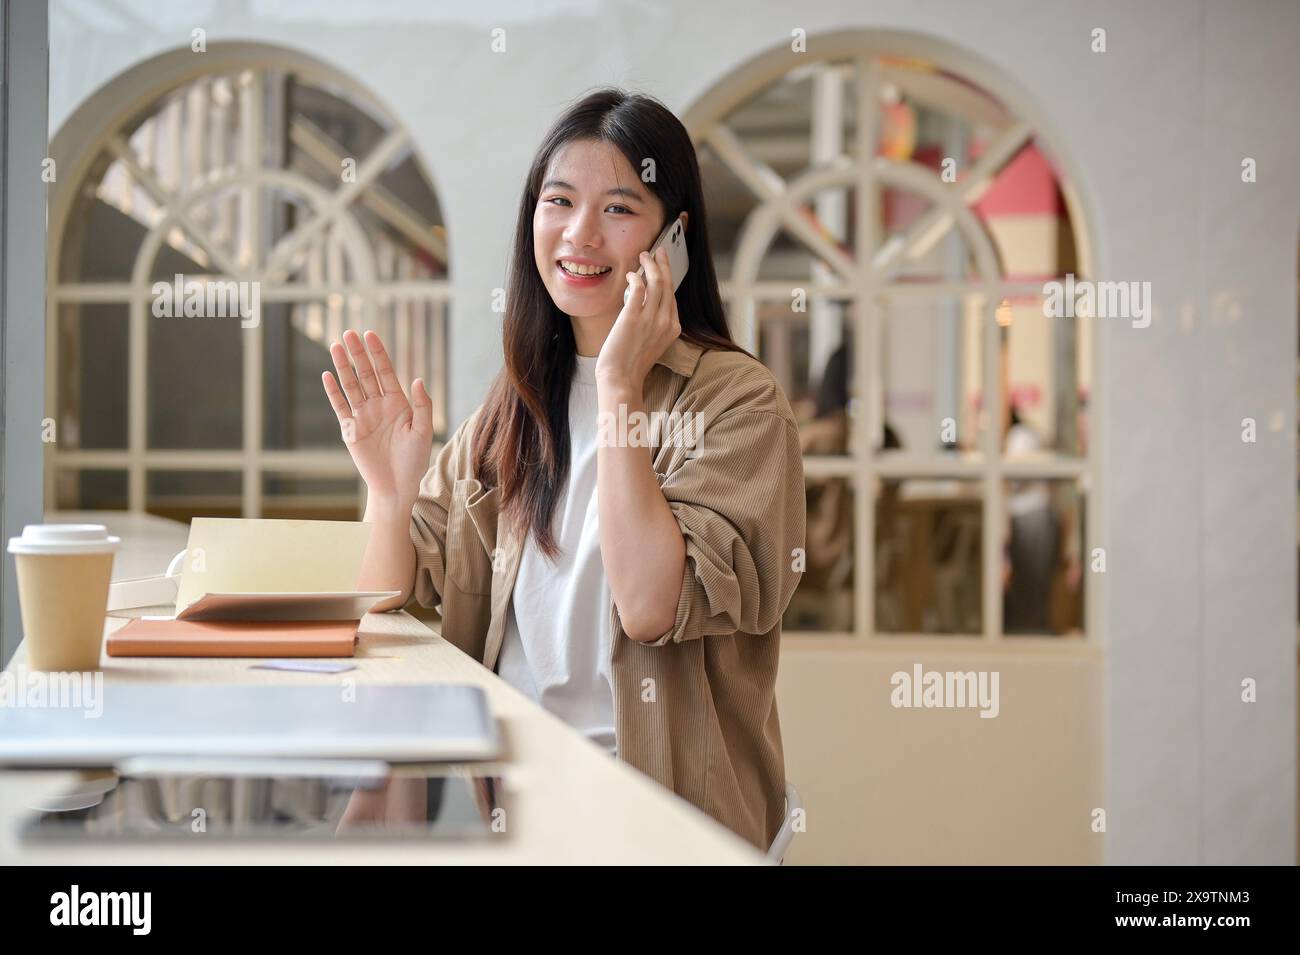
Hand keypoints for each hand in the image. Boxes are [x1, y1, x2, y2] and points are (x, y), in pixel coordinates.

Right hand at [321, 329, 432, 504]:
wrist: (396, 485)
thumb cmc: (414, 460)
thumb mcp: (423, 431)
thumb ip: (422, 405)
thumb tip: (417, 379)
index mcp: (398, 403)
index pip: (386, 371)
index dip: (378, 353)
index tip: (370, 334)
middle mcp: (379, 405)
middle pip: (366, 373)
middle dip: (358, 354)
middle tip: (349, 333)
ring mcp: (363, 416)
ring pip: (351, 385)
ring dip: (343, 366)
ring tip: (336, 345)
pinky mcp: (350, 429)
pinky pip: (340, 406)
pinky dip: (334, 391)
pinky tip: (328, 375)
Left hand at [596, 245, 680, 392]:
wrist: (621, 379)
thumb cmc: (631, 364)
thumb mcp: (652, 343)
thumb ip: (653, 324)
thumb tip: (643, 303)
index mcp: (673, 328)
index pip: (672, 296)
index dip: (668, 278)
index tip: (662, 266)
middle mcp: (666, 321)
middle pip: (668, 284)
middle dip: (663, 264)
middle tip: (658, 251)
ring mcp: (651, 319)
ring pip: (656, 282)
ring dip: (650, 265)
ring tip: (644, 255)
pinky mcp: (633, 317)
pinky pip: (638, 288)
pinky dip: (635, 277)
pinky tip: (630, 274)